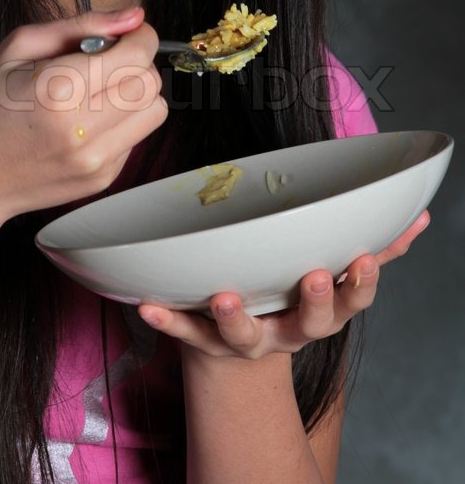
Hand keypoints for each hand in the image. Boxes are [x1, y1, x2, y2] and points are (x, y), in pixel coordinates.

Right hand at [0, 7, 167, 228]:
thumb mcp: (17, 48)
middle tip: (109, 64)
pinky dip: (123, 124)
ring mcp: (94, 158)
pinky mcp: (103, 178)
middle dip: (138, 64)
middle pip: (150, 82)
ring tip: (103, 93)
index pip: (136, 54)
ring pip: (155, 111)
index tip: (128, 35)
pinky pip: (138, 138)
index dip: (141, 37)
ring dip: (137, 95)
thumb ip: (80, 25)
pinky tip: (91, 122)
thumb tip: (133, 16)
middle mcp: (80, 128)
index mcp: (57, 87)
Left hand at [138, 210, 429, 359]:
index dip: (359, 285)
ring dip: (235, 318)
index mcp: (320, 312)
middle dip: (314, 302)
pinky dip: (168, 321)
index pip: (351, 302)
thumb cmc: (292, 296)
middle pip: (308, 324)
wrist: (242, 348)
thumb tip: (419, 217)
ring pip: (244, 336)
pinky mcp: (205, 341)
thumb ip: (378, 249)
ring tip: (223, 298)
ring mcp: (246, 340)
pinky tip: (148, 304)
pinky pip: (186, 333)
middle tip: (313, 277)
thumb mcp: (335, 278)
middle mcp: (287, 331)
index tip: (363, 259)